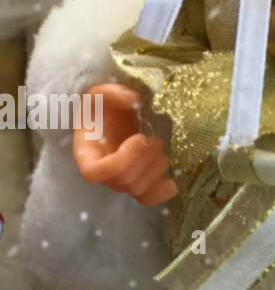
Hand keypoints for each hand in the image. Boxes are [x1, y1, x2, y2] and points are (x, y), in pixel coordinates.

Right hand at [72, 83, 175, 206]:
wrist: (114, 115)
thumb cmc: (104, 105)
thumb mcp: (102, 92)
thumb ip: (114, 92)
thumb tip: (134, 100)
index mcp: (87, 152)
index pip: (96, 173)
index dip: (121, 160)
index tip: (138, 138)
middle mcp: (101, 171)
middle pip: (123, 181)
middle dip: (145, 159)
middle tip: (153, 138)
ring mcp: (118, 179)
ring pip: (137, 189)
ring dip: (155, 168)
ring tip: (158, 146)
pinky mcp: (135, 181)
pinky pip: (145, 198)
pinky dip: (159, 194)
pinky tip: (172, 184)